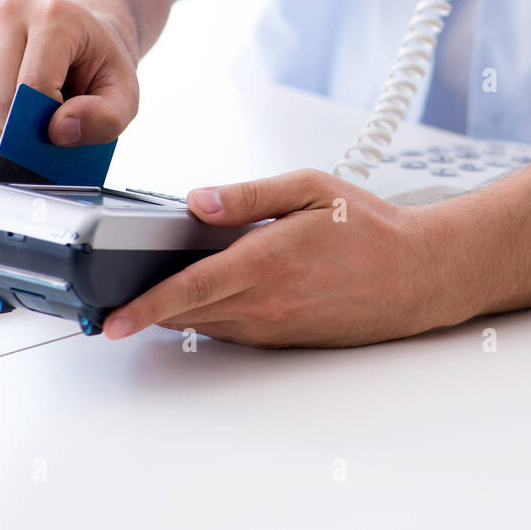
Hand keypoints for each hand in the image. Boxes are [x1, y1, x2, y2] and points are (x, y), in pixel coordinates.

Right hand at [0, 0, 139, 144]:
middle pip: (0, 103)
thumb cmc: (99, 65)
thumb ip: (105, 120)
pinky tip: (10, 104)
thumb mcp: (125, 95)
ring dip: (5, 130)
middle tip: (51, 123)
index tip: (67, 122)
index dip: (50, 123)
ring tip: (33, 111)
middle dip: (27, 131)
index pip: (35, 87)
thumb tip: (58, 130)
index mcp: (55, 14)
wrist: (79, 34)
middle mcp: (10, 8)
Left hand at [103, 169, 468, 347]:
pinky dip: (209, 316)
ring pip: (206, 325)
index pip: (189, 289)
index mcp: (266, 261)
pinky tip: (207, 292)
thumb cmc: (369, 228)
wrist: (420, 274)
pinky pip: (232, 332)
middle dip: (147, 306)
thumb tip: (197, 200)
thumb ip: (248, 195)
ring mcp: (276, 328)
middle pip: (186, 313)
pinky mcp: (286, 340)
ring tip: (153, 286)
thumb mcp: (310, 189)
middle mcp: (266, 304)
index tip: (112, 319)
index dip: (144, 307)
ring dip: (176, 311)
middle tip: (111, 291)